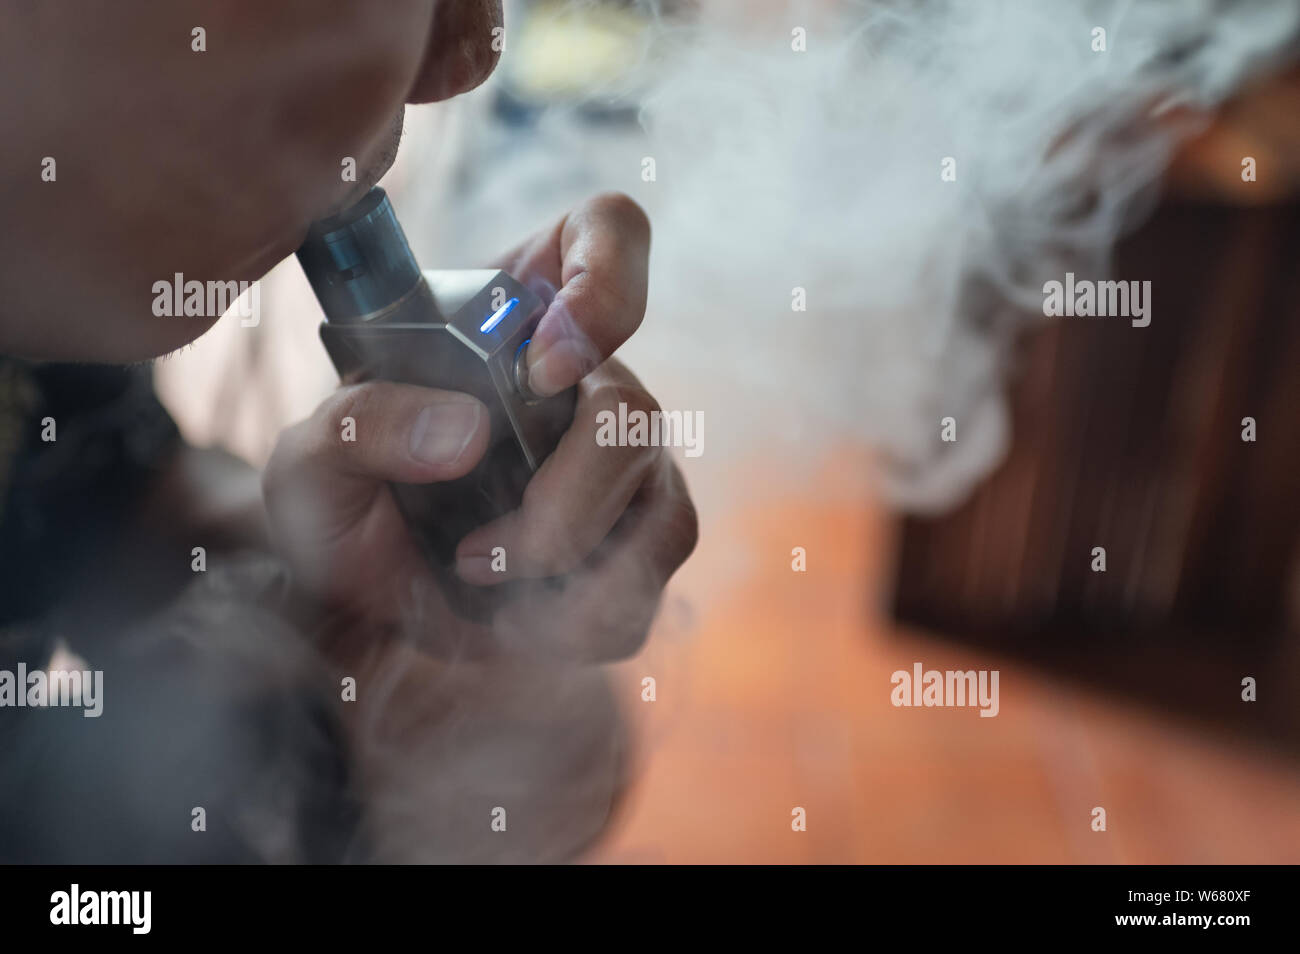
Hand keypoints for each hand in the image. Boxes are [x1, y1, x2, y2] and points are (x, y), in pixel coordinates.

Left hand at [262, 193, 696, 659]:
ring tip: (482, 579)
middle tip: (482, 546)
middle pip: (633, 411)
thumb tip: (467, 433)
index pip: (610, 234)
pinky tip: (517, 615)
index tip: (543, 366)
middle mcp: (590, 379)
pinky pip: (651, 577)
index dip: (606, 283)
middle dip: (564, 498)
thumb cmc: (345, 507)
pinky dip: (581, 616)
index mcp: (521, 311)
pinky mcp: (639, 542)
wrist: (362, 607)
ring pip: (659, 504)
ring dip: (564, 563)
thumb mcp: (311, 459)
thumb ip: (360, 424)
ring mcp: (627, 463)